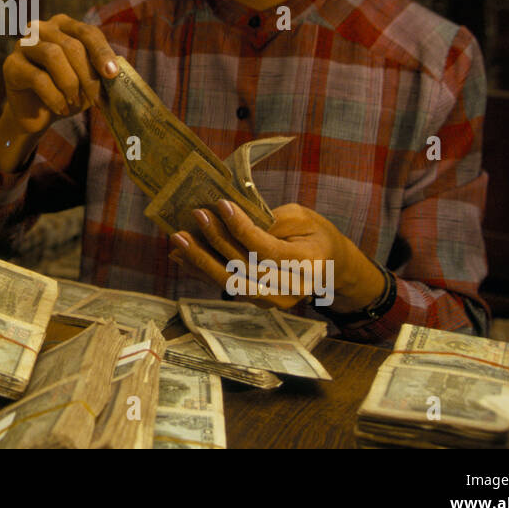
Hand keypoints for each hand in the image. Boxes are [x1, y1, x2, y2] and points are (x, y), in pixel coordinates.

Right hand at [1, 14, 118, 133]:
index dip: (102, 53)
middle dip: (87, 76)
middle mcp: (42, 28)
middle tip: (96, 100)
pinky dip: (54, 96)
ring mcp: (23, 44)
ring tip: (75, 103)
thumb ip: (99, 70)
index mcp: (64, 25)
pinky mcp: (11, 65)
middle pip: (72, 45)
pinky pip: (37, 77)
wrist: (36, 114)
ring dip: (70, 83)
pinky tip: (61, 109)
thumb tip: (116, 69)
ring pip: (53, 55)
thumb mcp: (87, 80)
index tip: (112, 74)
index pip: (87, 33)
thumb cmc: (65, 92)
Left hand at [167, 200, 385, 312]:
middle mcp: (292, 289)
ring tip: (178, 241)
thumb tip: (234, 219)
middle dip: (216, 242)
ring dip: (201, 261)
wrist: (330, 267)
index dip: (242, 228)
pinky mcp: (260, 303)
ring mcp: (275, 301)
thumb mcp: (303, 218)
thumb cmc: (314, 234)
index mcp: (309, 264)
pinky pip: (228, 288)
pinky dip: (202, 272)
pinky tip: (182, 256)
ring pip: (232, 284)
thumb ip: (272, 220)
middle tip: (194, 217)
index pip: (268, 249)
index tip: (221, 204)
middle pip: (246, 269)